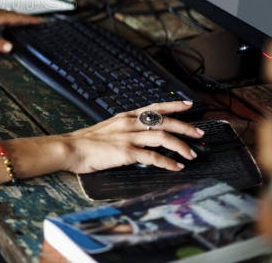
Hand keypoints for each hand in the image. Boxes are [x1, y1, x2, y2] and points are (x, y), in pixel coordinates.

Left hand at [0, 1, 41, 52]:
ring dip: (19, 18)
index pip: (19, 18)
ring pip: (9, 14)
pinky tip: (6, 21)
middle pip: (16, 15)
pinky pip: (2, 13)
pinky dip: (9, 17)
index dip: (31, 20)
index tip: (42, 21)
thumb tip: (10, 48)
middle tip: (38, 22)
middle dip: (28, 19)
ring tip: (26, 22)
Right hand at [60, 101, 204, 172]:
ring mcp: (128, 137)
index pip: (155, 107)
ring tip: (192, 154)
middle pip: (165, 121)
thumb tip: (140, 134)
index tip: (189, 104)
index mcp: (126, 116)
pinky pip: (152, 156)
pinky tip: (176, 167)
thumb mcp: (108, 128)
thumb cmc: (87, 141)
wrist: (71, 148)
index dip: (174, 105)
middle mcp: (130, 123)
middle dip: (185, 127)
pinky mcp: (126, 152)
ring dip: (181, 146)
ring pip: (163, 137)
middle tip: (199, 134)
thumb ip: (125, 128)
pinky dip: (167, 162)